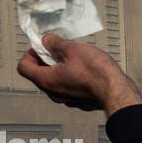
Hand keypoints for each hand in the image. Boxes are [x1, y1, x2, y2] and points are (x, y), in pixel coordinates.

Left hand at [16, 34, 141, 116]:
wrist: (117, 91)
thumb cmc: (97, 74)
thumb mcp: (72, 49)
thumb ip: (55, 43)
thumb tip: (47, 41)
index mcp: (47, 80)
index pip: (24, 67)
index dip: (29, 54)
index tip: (41, 47)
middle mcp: (54, 93)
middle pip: (39, 75)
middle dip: (45, 60)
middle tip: (58, 51)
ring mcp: (67, 99)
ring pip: (54, 82)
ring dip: (59, 69)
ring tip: (74, 59)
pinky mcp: (80, 101)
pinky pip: (68, 88)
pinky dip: (71, 78)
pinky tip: (84, 70)